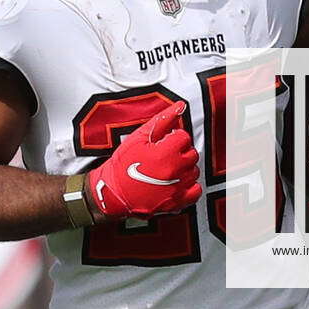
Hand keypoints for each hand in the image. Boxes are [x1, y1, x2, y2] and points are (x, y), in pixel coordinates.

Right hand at [87, 100, 201, 219]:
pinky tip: (177, 182)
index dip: (172, 138)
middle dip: (180, 152)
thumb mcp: (139, 137)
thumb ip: (162, 119)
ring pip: (194, 171)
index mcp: (166, 152)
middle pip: (191, 153)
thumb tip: (180, 105)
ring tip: (167, 169)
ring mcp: (177, 188)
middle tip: (164, 155)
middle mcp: (174, 170)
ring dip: (184, 168)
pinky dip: (190, 186)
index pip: (184, 137)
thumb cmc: (123, 164)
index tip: (162, 143)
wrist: (112, 193)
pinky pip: (196, 191)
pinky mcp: (176, 203)